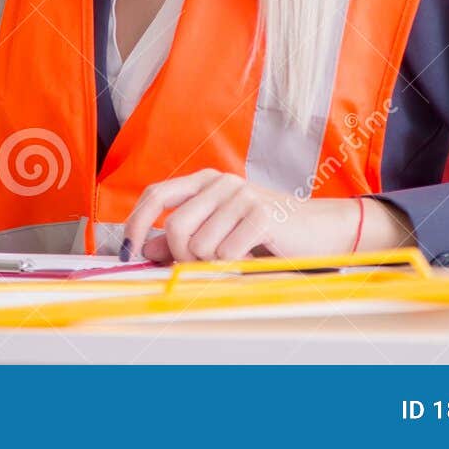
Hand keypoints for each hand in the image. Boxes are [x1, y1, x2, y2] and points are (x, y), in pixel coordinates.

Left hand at [121, 169, 411, 263]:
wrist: (320, 232)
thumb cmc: (266, 235)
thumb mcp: (219, 234)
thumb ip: (182, 239)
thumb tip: (146, 249)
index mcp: (204, 182)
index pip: (155, 195)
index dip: (136, 223)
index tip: (127, 252)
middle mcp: (219, 182)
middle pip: (175, 228)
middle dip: (184, 257)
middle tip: (206, 266)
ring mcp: (241, 194)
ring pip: (200, 245)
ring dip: (214, 264)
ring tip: (237, 257)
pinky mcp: (260, 214)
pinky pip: (226, 253)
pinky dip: (234, 265)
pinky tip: (252, 256)